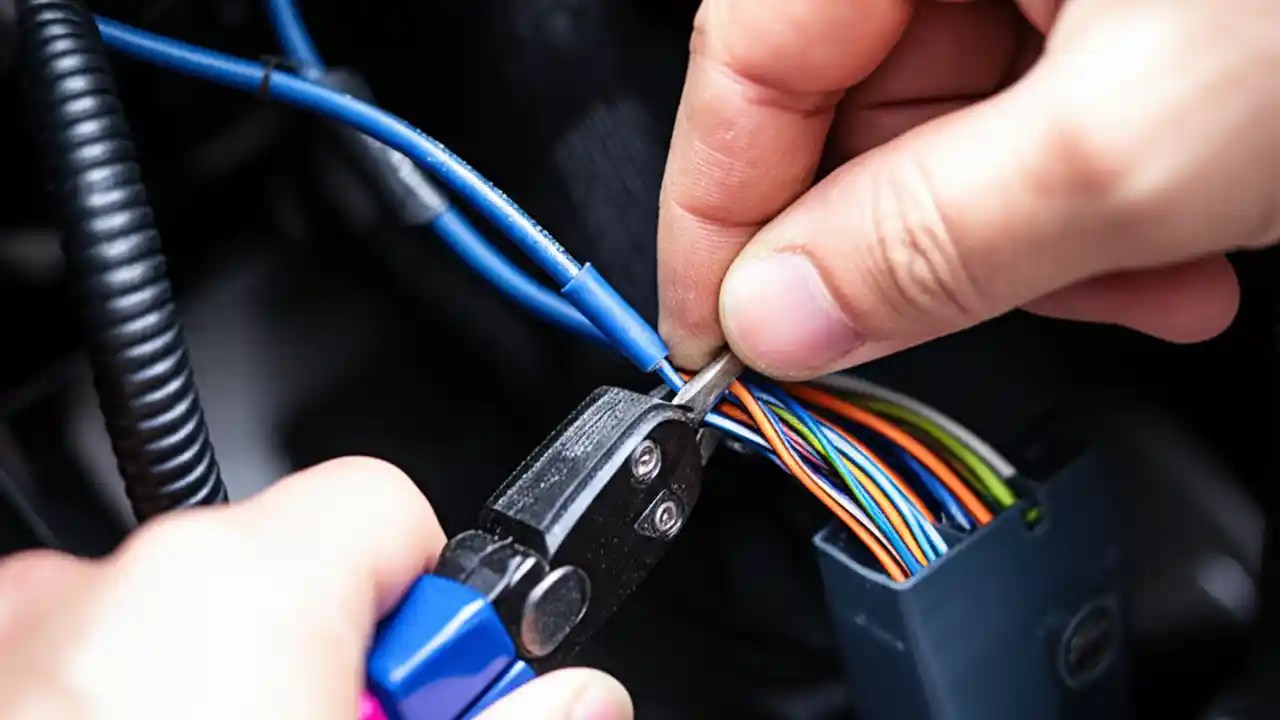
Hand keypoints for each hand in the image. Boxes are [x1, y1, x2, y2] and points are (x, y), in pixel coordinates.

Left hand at [0, 458, 631, 719]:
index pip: (390, 505)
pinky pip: (88, 654)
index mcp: (238, 586)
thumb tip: (584, 691)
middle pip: (286, 567)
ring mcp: (22, 629)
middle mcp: (112, 584)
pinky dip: (128, 697)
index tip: (435, 681)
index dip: (436, 600)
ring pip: (178, 621)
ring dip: (219, 685)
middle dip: (326, 654)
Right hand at [658, 0, 1278, 377]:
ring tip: (1153, 280)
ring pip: (959, 124)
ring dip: (1039, 237)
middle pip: (856, 110)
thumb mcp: (1142, 138)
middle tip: (984, 333)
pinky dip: (1097, 190)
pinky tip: (1179, 229)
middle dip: (924, 250)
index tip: (721, 350)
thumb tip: (779, 318)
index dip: (718, 230)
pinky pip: (1041, 102)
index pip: (744, 74)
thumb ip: (930, 242)